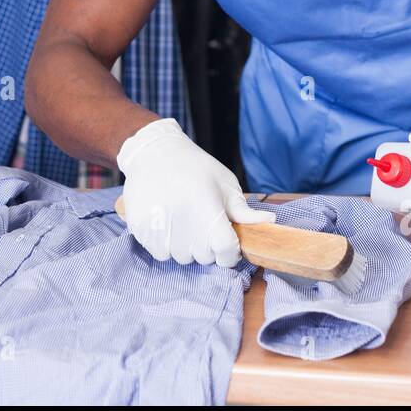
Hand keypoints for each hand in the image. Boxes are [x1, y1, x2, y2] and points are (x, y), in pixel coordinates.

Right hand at [117, 118, 275, 266]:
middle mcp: (181, 217)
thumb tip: (270, 222)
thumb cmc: (195, 167)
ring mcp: (157, 224)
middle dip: (209, 247)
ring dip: (187, 247)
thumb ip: (244, 210)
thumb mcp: (225, 183)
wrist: (153, 152)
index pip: (225, 249)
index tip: (228, 243)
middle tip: (204, 224)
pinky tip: (169, 225)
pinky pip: (161, 254)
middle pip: (204, 257)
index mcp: (206, 204)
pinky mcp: (140, 228)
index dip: (230, 252)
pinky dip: (167, 245)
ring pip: (182, 258)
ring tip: (185, 223)